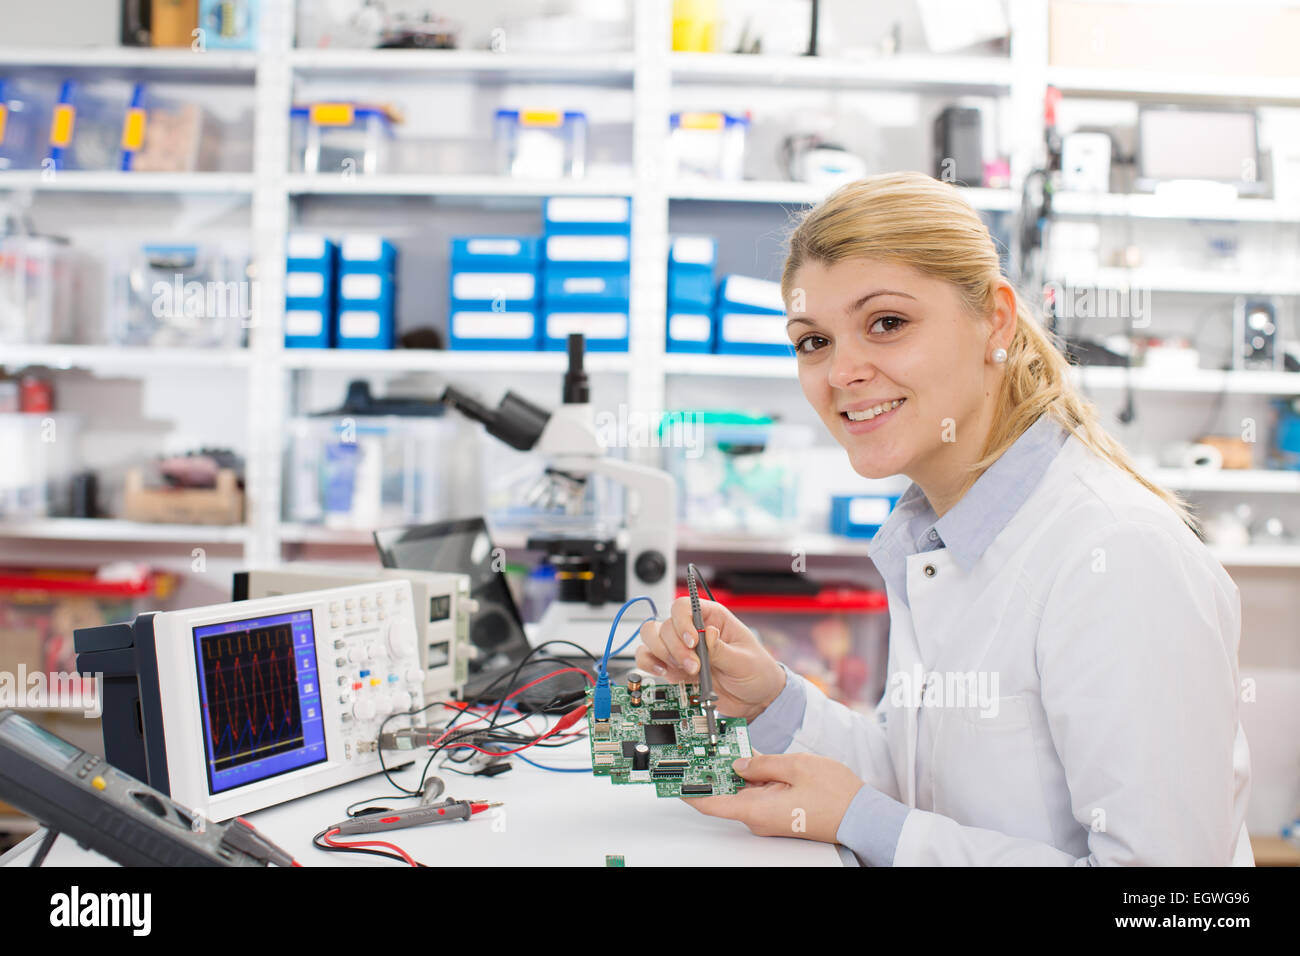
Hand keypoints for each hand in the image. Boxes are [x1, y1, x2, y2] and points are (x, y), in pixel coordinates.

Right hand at [634, 596, 785, 720]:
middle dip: (676, 648)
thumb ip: (722, 649)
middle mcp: (692, 630)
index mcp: (712, 618)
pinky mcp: (673, 667)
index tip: (692, 642)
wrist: (754, 700)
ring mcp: (680, 648)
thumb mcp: (744, 660)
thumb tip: (705, 634)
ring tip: (687, 671)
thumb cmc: (756, 672)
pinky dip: (649, 664)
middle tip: (695, 666)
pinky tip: (663, 671)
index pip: (684, 606)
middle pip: (665, 625)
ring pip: (651, 637)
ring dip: (663, 655)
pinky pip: (648, 658)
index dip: (682, 622)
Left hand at [685, 752, 864, 844]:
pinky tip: (749, 756)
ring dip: (733, 770)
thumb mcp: (796, 766)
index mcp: (756, 809)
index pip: (710, 803)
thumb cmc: (836, 796)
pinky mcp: (779, 810)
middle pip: (724, 793)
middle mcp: (758, 817)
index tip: (672, 776)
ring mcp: (769, 815)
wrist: (863, 816)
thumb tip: (739, 761)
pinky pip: (758, 792)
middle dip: (711, 770)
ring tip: (722, 744)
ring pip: (742, 790)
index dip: (687, 789)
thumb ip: (762, 762)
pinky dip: (751, 775)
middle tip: (698, 746)